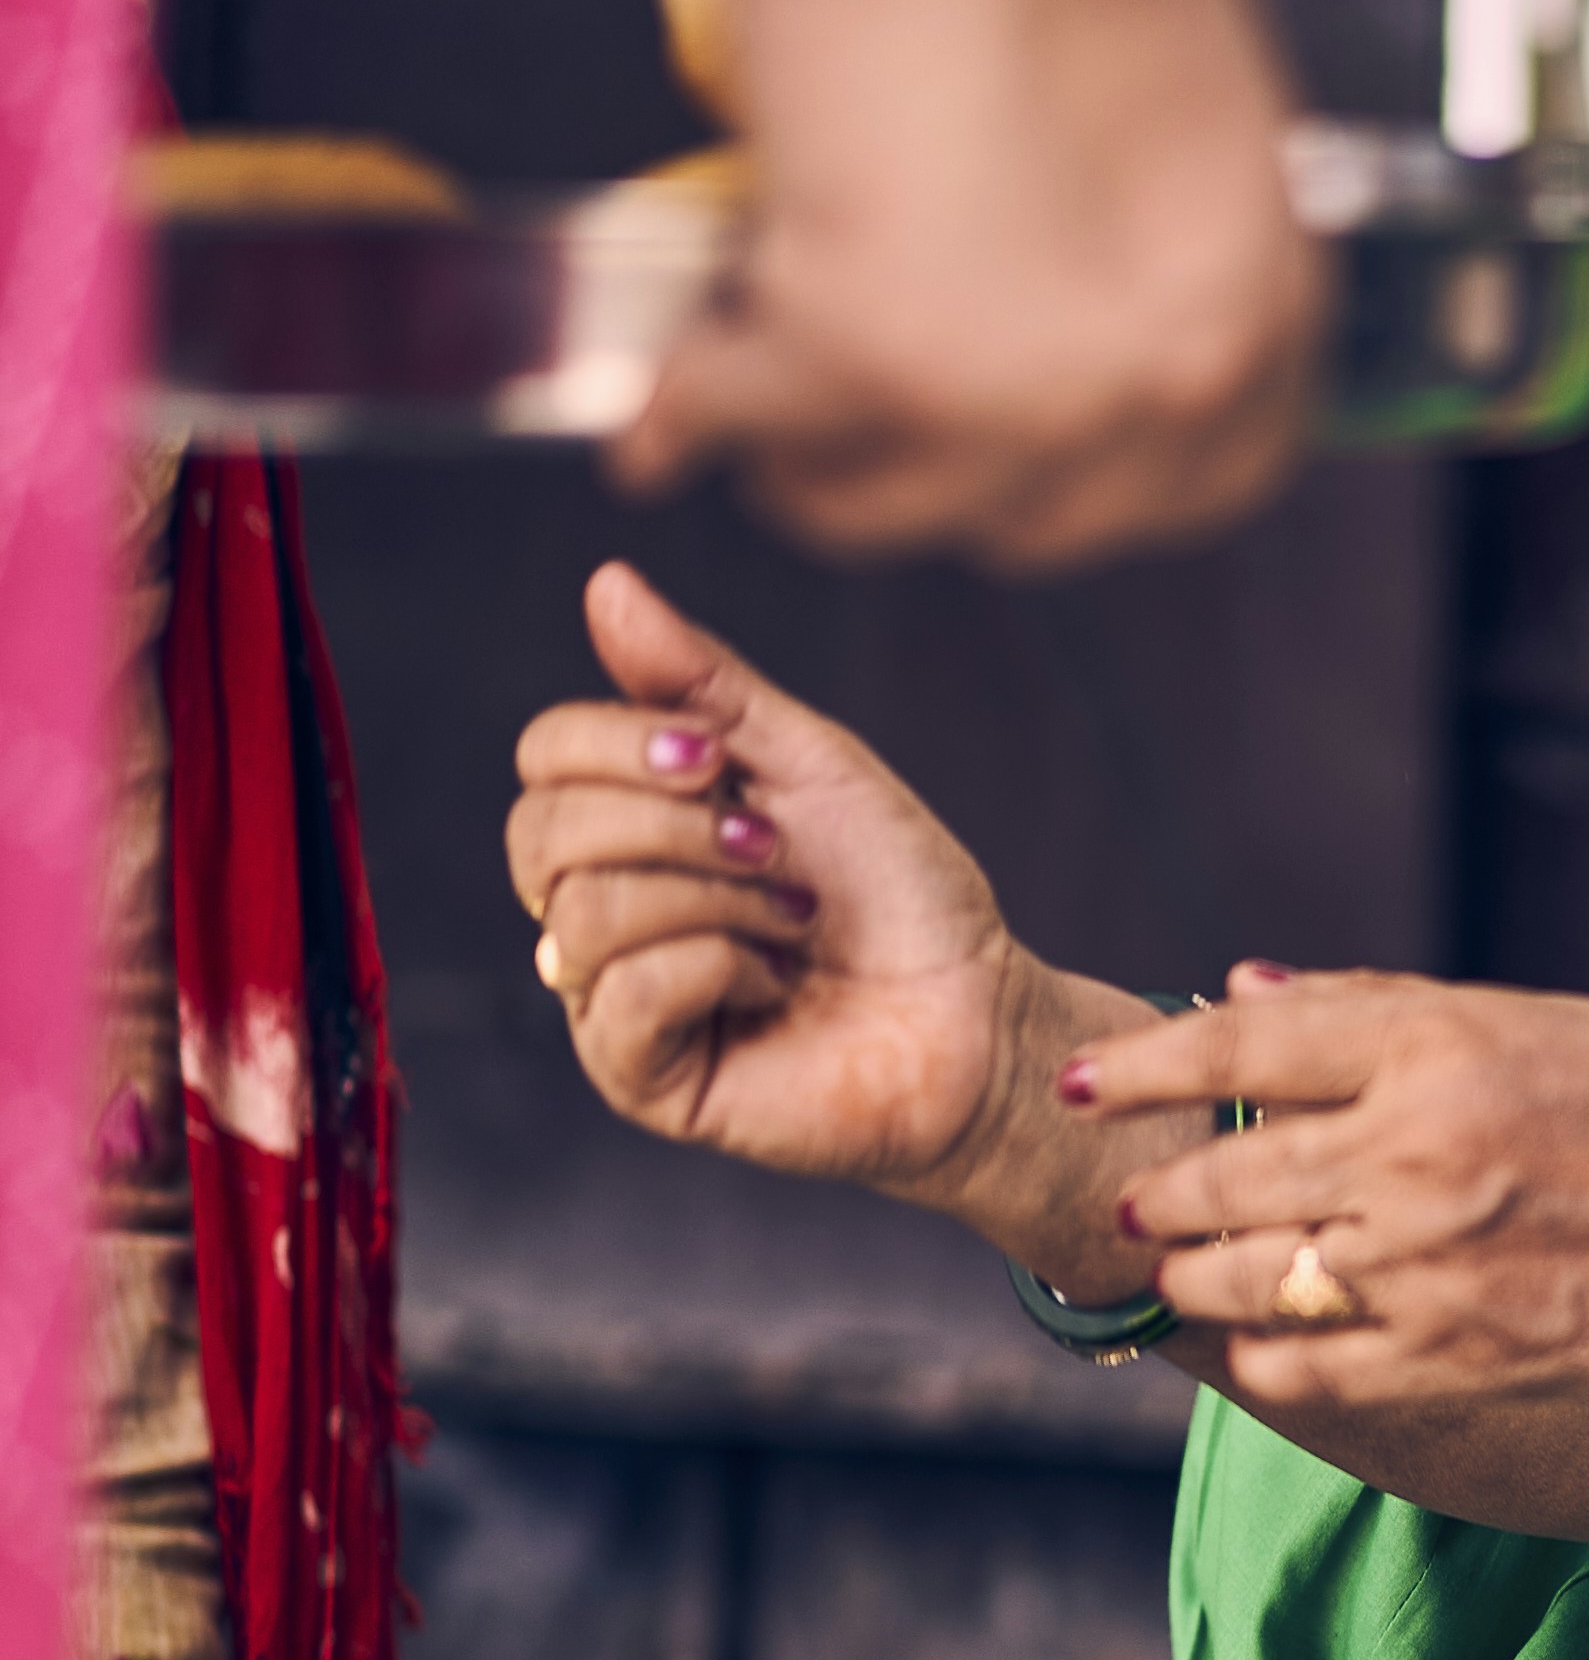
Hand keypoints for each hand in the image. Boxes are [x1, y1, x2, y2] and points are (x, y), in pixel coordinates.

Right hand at [507, 561, 1027, 1192]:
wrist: (977, 1011)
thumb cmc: (899, 892)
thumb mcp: (807, 760)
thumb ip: (702, 681)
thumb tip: (606, 581)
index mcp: (627, 826)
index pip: (544, 756)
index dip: (619, 742)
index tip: (718, 758)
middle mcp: (599, 910)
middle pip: (540, 833)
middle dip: (669, 825)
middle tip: (772, 850)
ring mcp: (612, 999)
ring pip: (582, 916)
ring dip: (714, 899)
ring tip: (793, 919)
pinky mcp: (642, 1078)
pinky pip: (622, 998)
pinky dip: (714, 968)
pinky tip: (772, 983)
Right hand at [608, 0, 1322, 569]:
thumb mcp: (1167, 125)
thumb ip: (1132, 253)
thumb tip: (1040, 319)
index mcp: (1266, 310)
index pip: (1189, 486)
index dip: (1066, 475)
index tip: (986, 453)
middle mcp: (1173, 381)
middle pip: (1026, 521)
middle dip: (921, 473)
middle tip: (833, 417)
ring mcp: (1028, 392)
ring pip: (873, 502)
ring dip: (795, 454)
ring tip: (740, 385)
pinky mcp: (874, 356)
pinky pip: (742, 417)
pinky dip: (680, 404)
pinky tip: (652, 400)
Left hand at [1069, 974, 1588, 1427]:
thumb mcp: (1532, 1019)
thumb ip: (1378, 1007)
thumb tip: (1242, 991)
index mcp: (1438, 1049)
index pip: (1241, 1050)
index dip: (1147, 1070)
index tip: (1089, 1088)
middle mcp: (1416, 1156)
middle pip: (1225, 1176)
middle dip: (1161, 1193)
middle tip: (1135, 1200)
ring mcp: (1429, 1266)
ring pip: (1246, 1280)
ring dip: (1194, 1279)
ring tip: (1182, 1272)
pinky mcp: (1453, 1358)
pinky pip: (1306, 1369)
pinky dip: (1262, 1357)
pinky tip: (1255, 1343)